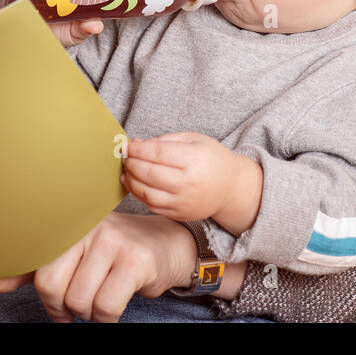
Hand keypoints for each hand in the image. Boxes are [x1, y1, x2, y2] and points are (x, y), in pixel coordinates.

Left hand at [0, 212, 196, 322]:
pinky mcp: (135, 260)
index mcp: (65, 223)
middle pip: (50, 285)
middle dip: (63, 306)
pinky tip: (115, 301)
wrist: (166, 246)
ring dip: (89, 312)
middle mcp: (85, 226)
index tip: (56, 300)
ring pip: (79, 300)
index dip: (42, 292)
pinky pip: (106, 306)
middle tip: (78, 303)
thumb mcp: (71, 256)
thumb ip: (30, 269)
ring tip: (101, 295)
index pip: (33, 263)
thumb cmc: (112, 254)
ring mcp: (111, 240)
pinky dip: (107, 317)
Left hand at [123, 132, 252, 223]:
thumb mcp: (194, 140)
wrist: (231, 188)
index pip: (157, 153)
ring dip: (131, 181)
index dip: (137, 149)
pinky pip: (152, 206)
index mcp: (194, 159)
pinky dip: (139, 195)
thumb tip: (137, 144)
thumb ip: (165, 140)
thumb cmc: (212, 159)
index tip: (126, 145)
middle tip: (125, 157)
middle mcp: (188, 183)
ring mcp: (183, 202)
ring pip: (147, 193)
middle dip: (131, 163)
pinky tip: (135, 184)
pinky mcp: (179, 214)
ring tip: (126, 171)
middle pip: (149, 173)